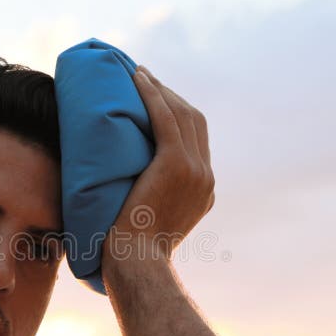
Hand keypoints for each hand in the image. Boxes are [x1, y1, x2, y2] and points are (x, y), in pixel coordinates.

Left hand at [101, 66, 214, 267]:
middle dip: (171, 96)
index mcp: (204, 190)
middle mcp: (206, 178)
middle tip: (144, 80)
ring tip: (138, 73)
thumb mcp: (150, 224)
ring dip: (160, 89)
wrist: (136, 262)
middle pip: (194, 121)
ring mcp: (195, 170)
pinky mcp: (176, 164)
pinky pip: (166, 118)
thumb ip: (152, 203)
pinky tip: (137, 78)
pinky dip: (152, 94)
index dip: (178, 114)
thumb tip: (128, 192)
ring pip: (182, 115)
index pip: (197, 140)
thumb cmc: (132, 252)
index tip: (156, 100)